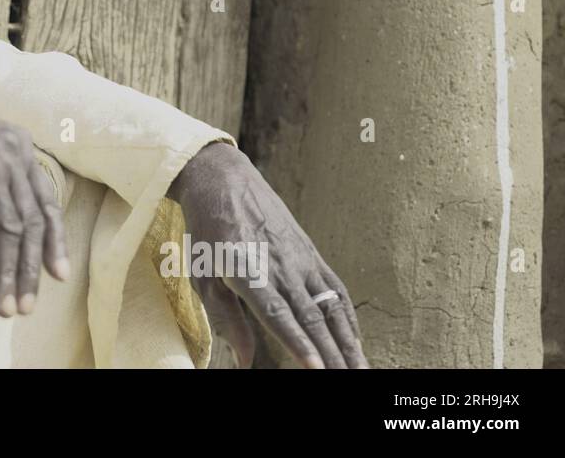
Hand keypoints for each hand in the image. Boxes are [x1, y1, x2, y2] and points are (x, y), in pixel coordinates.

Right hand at [0, 87, 68, 316]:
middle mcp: (7, 152)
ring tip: (2, 306)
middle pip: (28, 221)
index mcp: (19, 148)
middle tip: (24, 306)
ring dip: (5, 272)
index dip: (55, 242)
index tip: (58, 277)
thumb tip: (10, 250)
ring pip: (4, 227)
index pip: (46, 202)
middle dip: (28, 269)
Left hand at [168, 142, 367, 367]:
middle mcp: (281, 266)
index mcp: (249, 271)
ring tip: (361, 369)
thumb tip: (245, 361)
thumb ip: (226, 320)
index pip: (279, 314)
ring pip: (330, 305)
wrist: (225, 183)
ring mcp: (300, 259)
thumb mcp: (203, 276)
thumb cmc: (208, 234)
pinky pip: (335, 289)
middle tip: (349, 380)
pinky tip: (356, 340)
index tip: (316, 368)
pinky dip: (348, 317)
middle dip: (332, 353)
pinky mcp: (311, 253)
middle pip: (311, 317)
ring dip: (349, 341)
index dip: (298, 343)